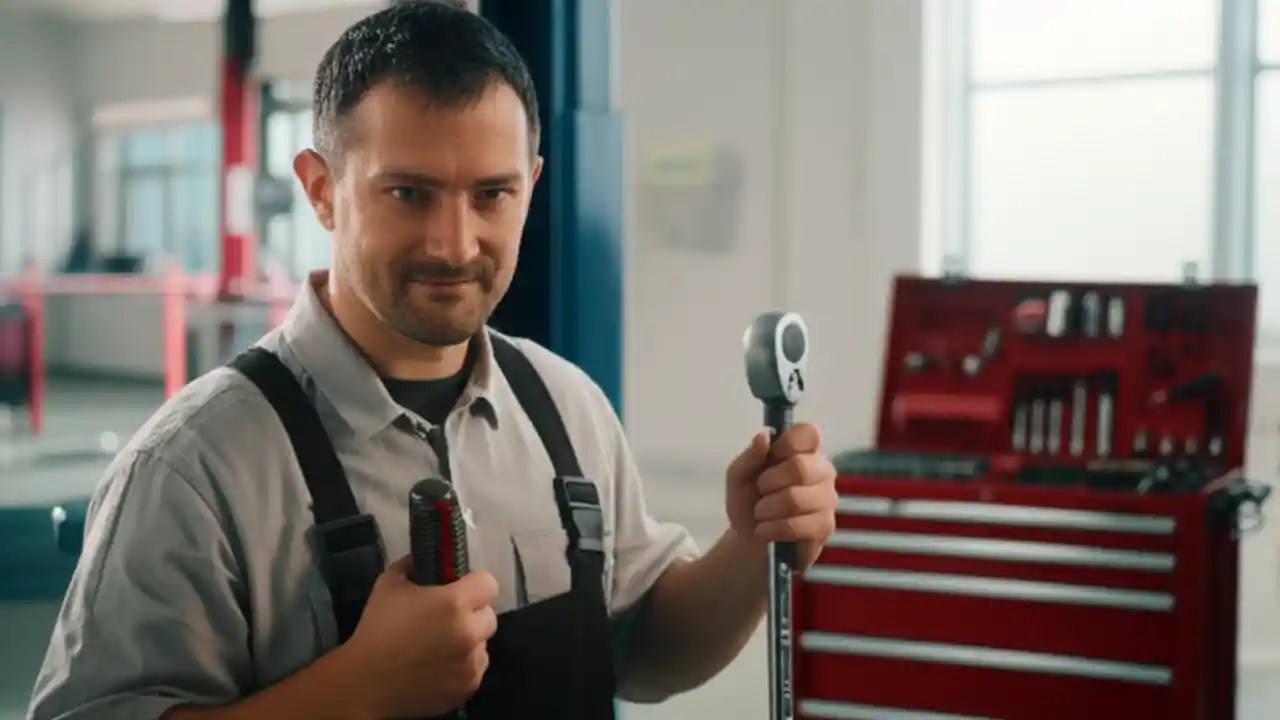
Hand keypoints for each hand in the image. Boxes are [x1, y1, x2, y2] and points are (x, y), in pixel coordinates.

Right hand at [340, 555, 497, 718]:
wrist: (366, 682)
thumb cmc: (377, 629)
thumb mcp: (389, 584)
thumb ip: (411, 565)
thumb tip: (423, 557)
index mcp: (454, 604)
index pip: (489, 584)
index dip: (474, 584)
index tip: (458, 589)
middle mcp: (469, 633)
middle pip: (489, 616)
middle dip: (472, 614)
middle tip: (447, 619)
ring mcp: (471, 664)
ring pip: (483, 644)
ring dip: (469, 641)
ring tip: (441, 646)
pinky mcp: (467, 687)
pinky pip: (476, 669)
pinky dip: (463, 666)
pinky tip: (439, 666)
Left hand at [725, 422, 837, 570]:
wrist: (750, 541)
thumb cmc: (748, 502)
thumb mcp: (738, 477)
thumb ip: (750, 456)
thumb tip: (764, 435)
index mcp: (802, 451)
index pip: (809, 432)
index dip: (787, 442)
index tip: (770, 457)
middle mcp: (821, 470)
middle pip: (801, 467)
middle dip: (768, 482)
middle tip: (760, 491)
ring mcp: (827, 498)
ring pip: (796, 498)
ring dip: (767, 509)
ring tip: (760, 513)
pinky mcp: (825, 526)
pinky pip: (798, 525)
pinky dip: (773, 529)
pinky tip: (764, 530)